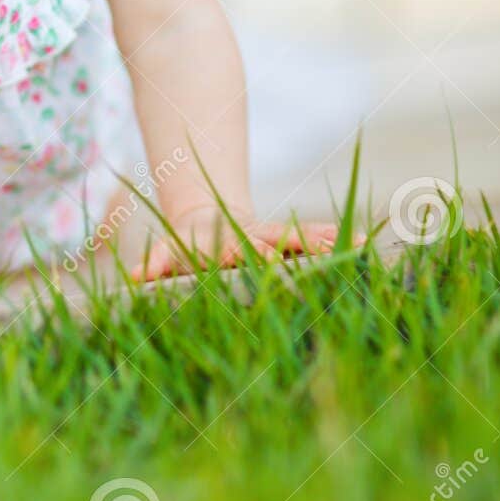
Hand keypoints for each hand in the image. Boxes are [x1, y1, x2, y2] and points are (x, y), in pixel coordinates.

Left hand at [131, 203, 358, 280]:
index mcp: (226, 247)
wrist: (203, 223)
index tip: (262, 257)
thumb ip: (153, 265)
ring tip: (353, 244)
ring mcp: (271, 238)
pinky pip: (313, 239)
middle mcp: (253, 240)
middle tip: (316, 250)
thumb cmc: (186, 249)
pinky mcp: (287, 241)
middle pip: (276, 240)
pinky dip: (332, 240)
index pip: (240, 251)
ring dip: (323, 241)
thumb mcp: (166, 256)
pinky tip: (363, 243)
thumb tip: (136, 277)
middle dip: (294, 245)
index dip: (249, 254)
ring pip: (300, 236)